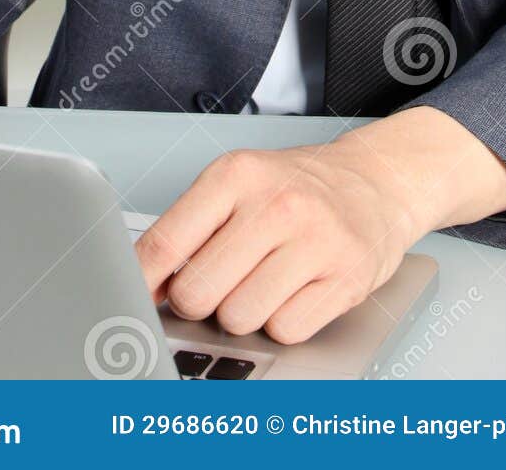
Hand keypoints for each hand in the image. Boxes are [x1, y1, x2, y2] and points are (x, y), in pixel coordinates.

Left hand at [134, 106, 505, 343]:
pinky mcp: (347, 277)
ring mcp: (315, 240)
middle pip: (198, 293)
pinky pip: (286, 332)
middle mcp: (276, 203)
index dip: (141, 284)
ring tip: (264, 281)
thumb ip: (190, 227)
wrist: (374, 181)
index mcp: (236, 174)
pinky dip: (283, 322)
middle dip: (201, 300)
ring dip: (244, 313)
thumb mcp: (238, 184)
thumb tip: (143, 284)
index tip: (131, 303)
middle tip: (220, 282)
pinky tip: (296, 290)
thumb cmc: (297, 188)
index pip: (165, 243)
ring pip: (240, 319)